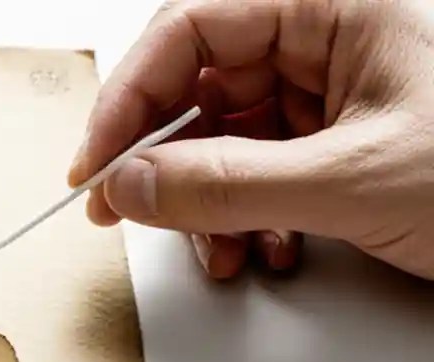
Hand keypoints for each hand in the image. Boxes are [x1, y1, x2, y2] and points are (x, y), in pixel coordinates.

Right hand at [71, 0, 433, 279]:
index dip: (129, 96)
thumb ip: (225, 184)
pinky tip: (262, 247)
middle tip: (126, 211)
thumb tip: (128, 187)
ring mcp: (333, 95)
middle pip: (200, 85)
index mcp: (337, 6)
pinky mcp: (339, 143)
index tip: (95, 163)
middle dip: (164, 160)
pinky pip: (257, 171)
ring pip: (222, 137)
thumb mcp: (354, 182)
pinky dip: (243, 217)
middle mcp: (328, 42)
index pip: (192, 29)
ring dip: (204, 203)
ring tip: (220, 249)